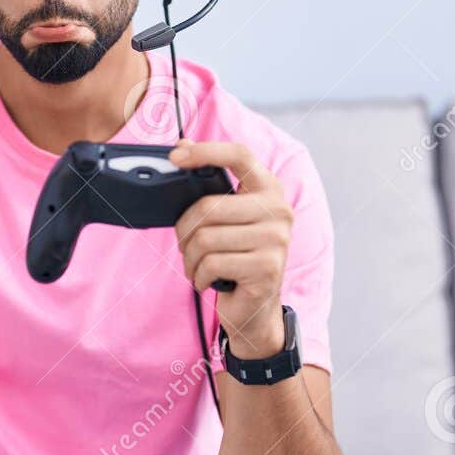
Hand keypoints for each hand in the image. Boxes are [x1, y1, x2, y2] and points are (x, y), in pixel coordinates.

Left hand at [169, 139, 291, 357]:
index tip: (176, 156)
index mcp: (269, 189)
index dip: (206, 151)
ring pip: (206, 239)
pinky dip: (199, 276)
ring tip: (196, 266)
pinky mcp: (267, 269)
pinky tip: (206, 280)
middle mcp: (279, 210)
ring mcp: (277, 240)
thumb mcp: (226, 219)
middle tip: (183, 244)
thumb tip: (183, 146)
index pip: (240, 155)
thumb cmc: (235, 256)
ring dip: (189, 258)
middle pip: (208, 207)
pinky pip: (212, 265)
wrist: (256, 308)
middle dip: (184, 230)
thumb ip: (210, 186)